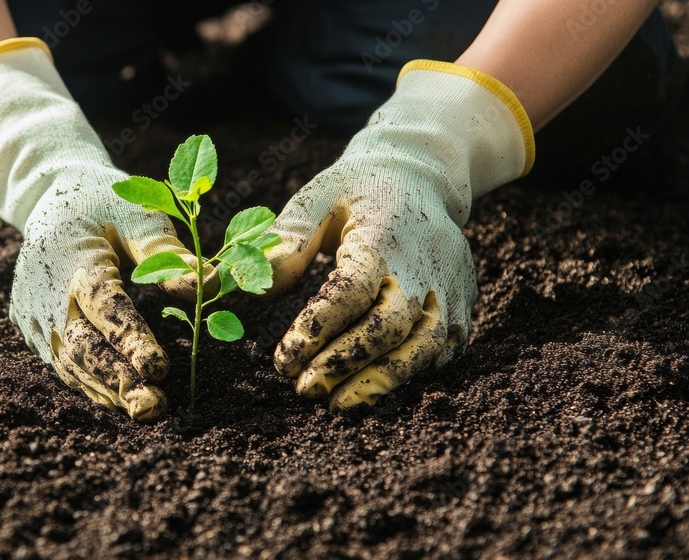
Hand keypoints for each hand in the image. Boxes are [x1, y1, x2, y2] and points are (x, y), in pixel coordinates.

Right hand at [10, 167, 197, 421]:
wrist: (47, 197)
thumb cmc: (103, 203)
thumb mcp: (137, 213)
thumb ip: (168, 252)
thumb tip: (213, 283)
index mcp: (73, 258)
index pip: (104, 306)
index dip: (130, 339)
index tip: (158, 368)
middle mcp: (44, 291)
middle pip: (81, 346)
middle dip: (118, 379)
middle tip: (154, 406)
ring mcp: (32, 312)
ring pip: (68, 362)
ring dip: (106, 388)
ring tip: (145, 409)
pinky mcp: (29, 324)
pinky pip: (59, 361)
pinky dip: (89, 382)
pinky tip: (119, 396)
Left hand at [265, 60, 534, 410]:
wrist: (423, 175)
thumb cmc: (356, 191)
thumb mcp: (316, 199)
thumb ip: (285, 242)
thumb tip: (249, 287)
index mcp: (384, 233)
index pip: (353, 289)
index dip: (319, 326)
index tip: (284, 356)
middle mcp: (425, 263)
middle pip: (391, 325)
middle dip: (345, 362)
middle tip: (302, 388)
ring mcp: (450, 287)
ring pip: (424, 346)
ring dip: (379, 381)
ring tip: (335, 404)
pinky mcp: (460, 306)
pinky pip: (440, 351)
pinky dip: (407, 376)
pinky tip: (368, 389)